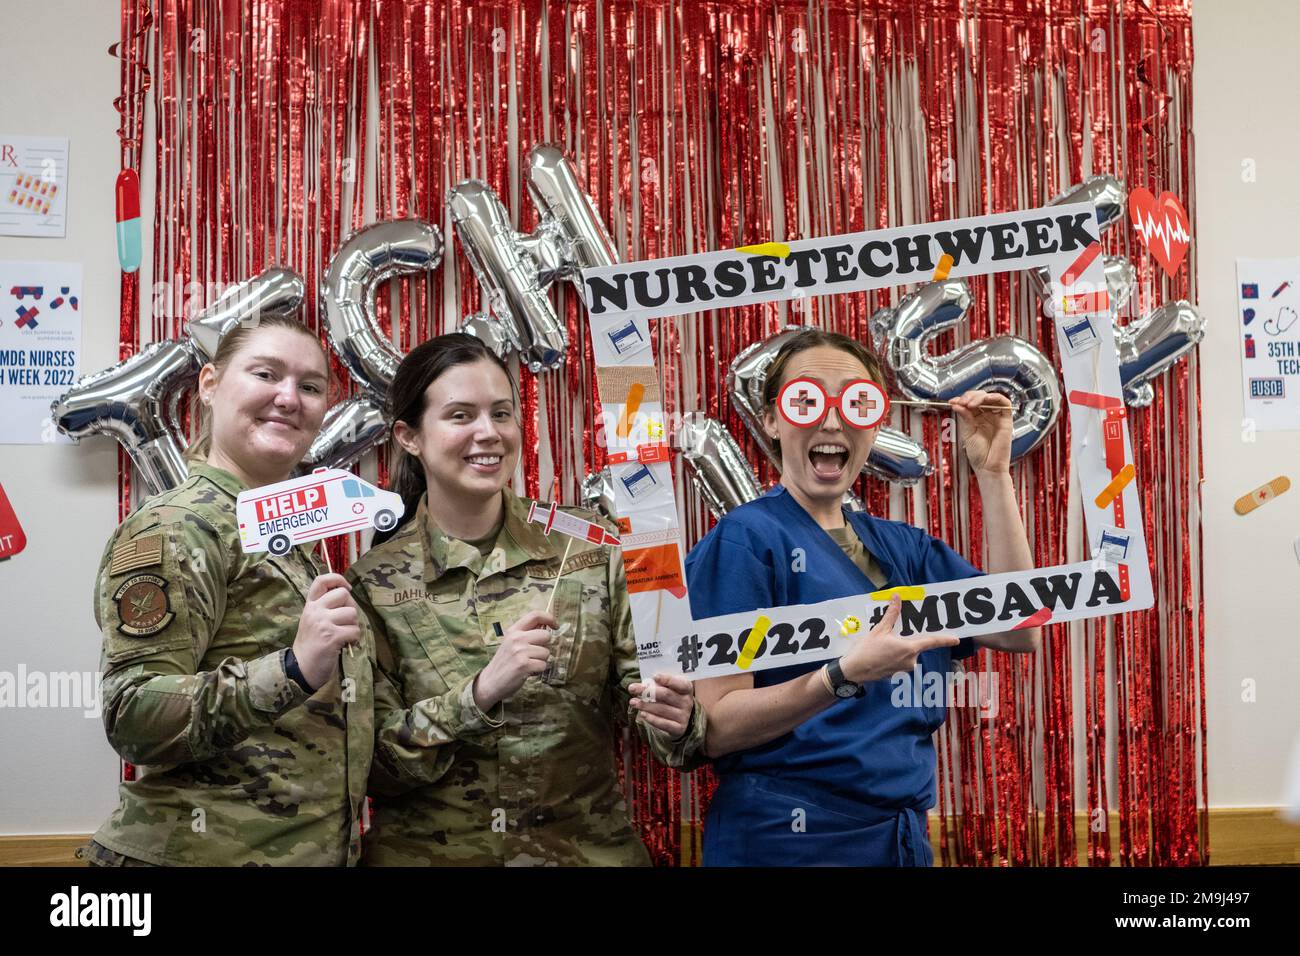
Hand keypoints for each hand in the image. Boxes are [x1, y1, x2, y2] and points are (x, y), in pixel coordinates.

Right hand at [292, 574, 360, 689]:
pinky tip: (346, 644)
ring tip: (344, 635)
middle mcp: (315, 610)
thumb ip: (326, 607)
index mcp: (310, 605)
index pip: (322, 580)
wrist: (301, 669)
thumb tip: (349, 596)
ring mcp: (323, 623)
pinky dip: (354, 639)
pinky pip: (355, 630)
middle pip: (344, 594)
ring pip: (352, 613)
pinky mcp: (332, 637)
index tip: (346, 587)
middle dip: (351, 607)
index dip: (338, 579)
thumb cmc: (311, 645)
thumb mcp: (313, 621)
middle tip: (346, 622)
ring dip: (353, 625)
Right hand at [473, 610, 555, 711]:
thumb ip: (527, 634)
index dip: (549, 618)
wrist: (490, 682)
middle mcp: (516, 638)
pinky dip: (538, 671)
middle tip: (533, 655)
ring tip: (527, 664)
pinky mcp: (523, 665)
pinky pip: (543, 665)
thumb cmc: (505, 663)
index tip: (555, 626)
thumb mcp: (511, 643)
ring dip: (540, 661)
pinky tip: (527, 672)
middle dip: (544, 647)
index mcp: (513, 631)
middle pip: (546, 635)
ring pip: (546, 652)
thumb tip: (547, 627)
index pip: (535, 615)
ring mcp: (519, 651)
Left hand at [629, 673, 694, 739]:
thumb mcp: (668, 688)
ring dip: (645, 705)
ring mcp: (684, 716)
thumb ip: (657, 685)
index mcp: (686, 688)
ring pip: (662, 709)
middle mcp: (687, 702)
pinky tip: (642, 714)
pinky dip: (652, 719)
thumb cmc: (670, 698)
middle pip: (666, 695)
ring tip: (633, 702)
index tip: (655, 676)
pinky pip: (664, 724)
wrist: (679, 718)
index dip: (668, 679)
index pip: (680, 683)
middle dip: (648, 691)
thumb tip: (640, 685)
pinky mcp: (678, 728)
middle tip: (632, 688)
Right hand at [839, 595, 959, 683]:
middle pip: (916, 646)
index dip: (945, 640)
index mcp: (909, 648)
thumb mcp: (879, 630)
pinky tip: (880, 653)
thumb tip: (896, 597)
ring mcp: (903, 669)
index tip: (956, 639)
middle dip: (907, 639)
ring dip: (899, 647)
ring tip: (882, 644)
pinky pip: (899, 661)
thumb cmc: (866, 650)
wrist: (854, 671)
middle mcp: (910, 660)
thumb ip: (891, 614)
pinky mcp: (896, 674)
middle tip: (891, 636)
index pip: (931, 642)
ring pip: (907, 653)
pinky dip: (893, 655)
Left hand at [950, 389, 1012, 476]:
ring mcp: (996, 417)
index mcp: (977, 419)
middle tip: (960, 402)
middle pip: (980, 397)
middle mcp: (987, 416)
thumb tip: (957, 404)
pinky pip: (1004, 402)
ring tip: (969, 403)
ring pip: (991, 397)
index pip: (971, 402)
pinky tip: (985, 399)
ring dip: (979, 396)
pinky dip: (995, 397)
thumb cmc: (979, 455)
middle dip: (969, 397)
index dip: (962, 399)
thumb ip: (965, 417)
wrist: (988, 467)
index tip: (952, 401)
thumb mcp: (967, 432)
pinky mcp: (1006, 419)